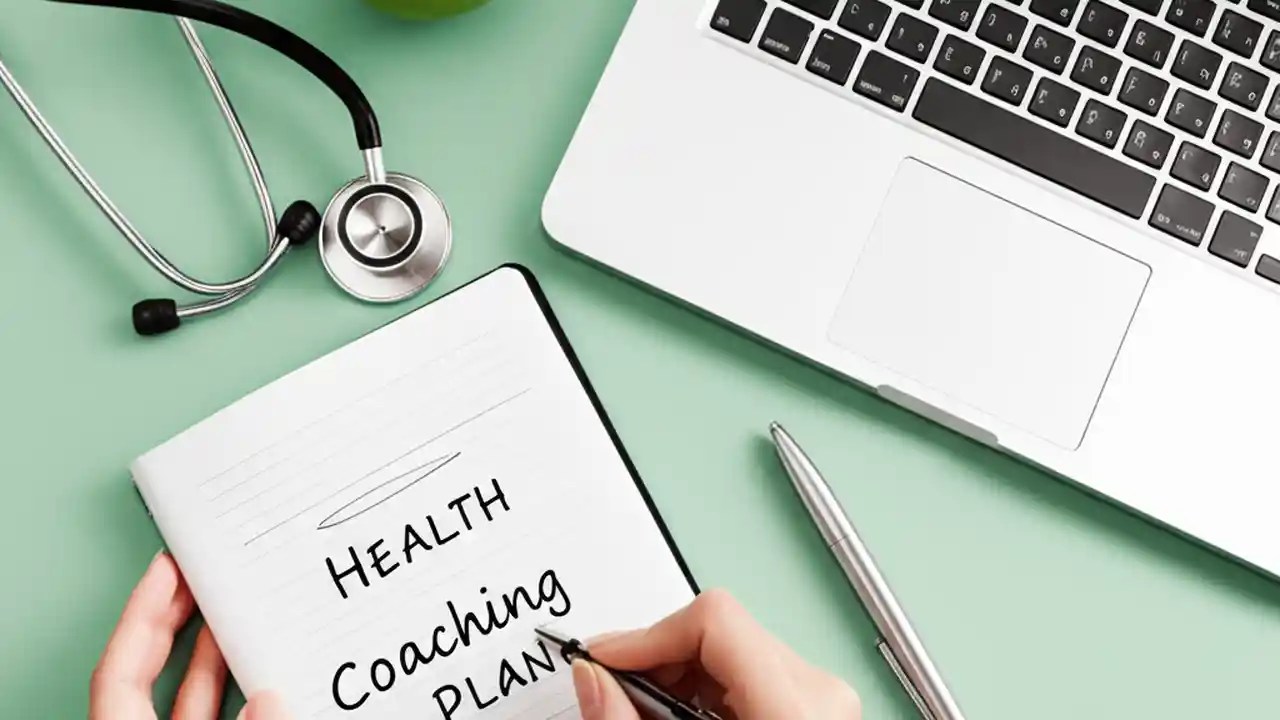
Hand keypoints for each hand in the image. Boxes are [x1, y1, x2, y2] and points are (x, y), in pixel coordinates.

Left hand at [90, 551, 291, 719]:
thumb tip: (269, 700)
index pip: (118, 669)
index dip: (141, 613)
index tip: (164, 570)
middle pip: (144, 668)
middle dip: (170, 614)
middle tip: (193, 572)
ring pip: (183, 690)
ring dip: (208, 648)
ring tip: (230, 606)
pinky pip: (209, 712)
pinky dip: (230, 684)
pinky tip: (255, 662)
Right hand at [571, 590, 859, 719]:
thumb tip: (593, 677)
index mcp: (797, 706)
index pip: (712, 618)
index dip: (646, 635)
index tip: (603, 660)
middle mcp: (820, 690)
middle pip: (717, 628)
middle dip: (656, 660)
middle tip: (615, 696)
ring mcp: (824, 696)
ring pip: (728, 646)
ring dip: (678, 676)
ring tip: (648, 716)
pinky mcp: (815, 704)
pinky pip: (747, 670)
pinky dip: (705, 691)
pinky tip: (684, 719)